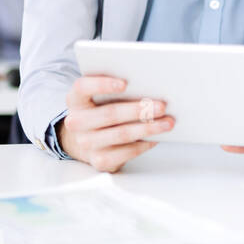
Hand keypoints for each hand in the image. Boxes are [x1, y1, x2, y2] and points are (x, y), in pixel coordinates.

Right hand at [57, 75, 173, 172]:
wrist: (85, 142)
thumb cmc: (99, 112)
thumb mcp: (98, 98)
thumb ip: (116, 91)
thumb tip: (150, 87)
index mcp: (75, 100)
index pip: (83, 87)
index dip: (103, 84)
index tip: (125, 83)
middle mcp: (76, 122)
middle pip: (109, 113)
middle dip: (138, 110)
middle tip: (161, 106)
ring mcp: (86, 143)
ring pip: (122, 134)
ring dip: (148, 128)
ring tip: (167, 122)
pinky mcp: (99, 160)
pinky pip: (126, 152)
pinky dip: (144, 144)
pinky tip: (156, 138)